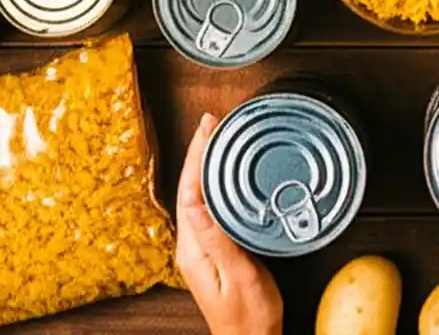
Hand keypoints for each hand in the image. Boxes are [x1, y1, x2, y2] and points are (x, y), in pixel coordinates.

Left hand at [176, 113, 282, 334]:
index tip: (207, 129)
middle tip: (213, 122)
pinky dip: (216, 183)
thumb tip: (196, 205)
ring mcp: (200, 247)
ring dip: (206, 165)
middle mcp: (191, 246)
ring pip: (198, 195)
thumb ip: (219, 241)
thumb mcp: (239, 277)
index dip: (197, 157)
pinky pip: (209, 207)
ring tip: (218, 137)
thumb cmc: (249, 317)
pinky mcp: (212, 250)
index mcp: (193, 250)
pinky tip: (226, 174)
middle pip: (190, 188)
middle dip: (200, 152)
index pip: (189, 192)